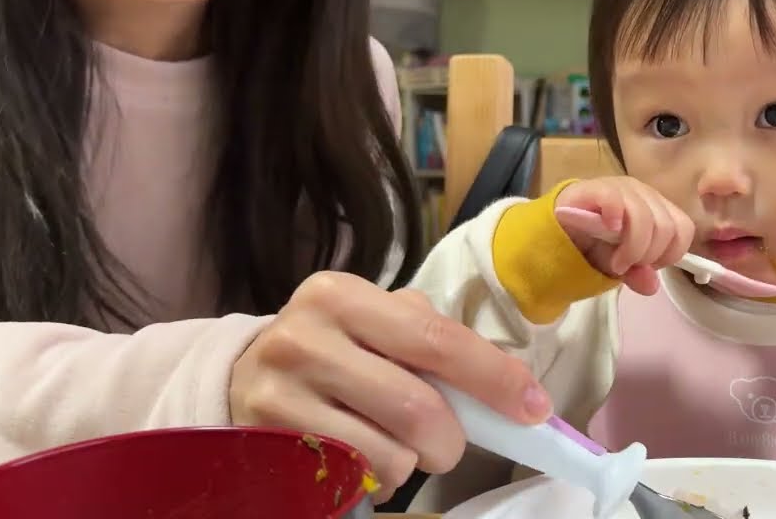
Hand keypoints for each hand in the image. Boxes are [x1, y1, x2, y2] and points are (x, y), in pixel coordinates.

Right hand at [230, 272, 552, 501]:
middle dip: (453, 439)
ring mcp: (279, 395)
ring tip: (395, 444)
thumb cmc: (333, 346)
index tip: (533, 407)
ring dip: (413, 462)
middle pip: (418, 407)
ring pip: (390, 452)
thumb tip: (509, 383)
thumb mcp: (373, 321)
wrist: (242, 376)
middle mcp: (303, 338)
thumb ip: (432, 338)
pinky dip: (379, 479)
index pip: (436, 339)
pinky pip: (356, 478)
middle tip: (450, 443)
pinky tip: (364, 457)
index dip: (493, 377)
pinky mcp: (268, 446)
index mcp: (341, 295)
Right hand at [555, 177, 694, 294]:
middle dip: (649, 255)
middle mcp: (645, 195)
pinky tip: (609, 230)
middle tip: (627, 265)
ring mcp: (622, 188)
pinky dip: (616, 218)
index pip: (684, 229)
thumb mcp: (618, 264)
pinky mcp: (598, 187)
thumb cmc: (594, 242)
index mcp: (658, 209)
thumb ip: (636, 274)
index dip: (671, 253)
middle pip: (667, 228)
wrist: (558, 226)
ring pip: (645, 218)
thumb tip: (651, 286)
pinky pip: (616, 200)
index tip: (649, 266)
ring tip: (616, 262)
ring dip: (632, 248)